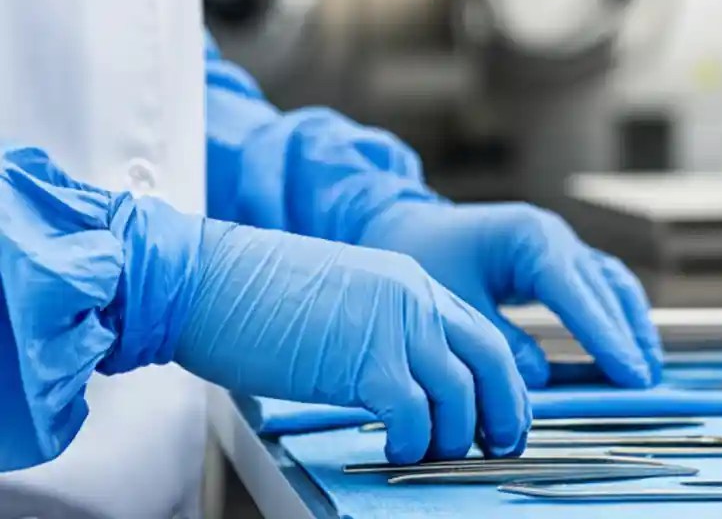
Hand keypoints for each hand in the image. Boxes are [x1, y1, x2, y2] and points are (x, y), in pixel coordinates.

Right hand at [175, 221, 530, 462]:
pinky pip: (414, 414)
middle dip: (504, 410)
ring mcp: (391, 327)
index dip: (500, 380)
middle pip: (489, 359)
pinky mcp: (363, 360)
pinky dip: (414, 442)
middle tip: (499, 445)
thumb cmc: (254, 297)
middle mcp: (411, 299)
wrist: (202, 279)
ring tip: (434, 455)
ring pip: (459, 392)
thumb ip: (383, 331)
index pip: (479, 332)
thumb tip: (406, 382)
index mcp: (408, 283)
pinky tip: (398, 451)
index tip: (501, 414)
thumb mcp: (342, 301)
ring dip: (453, 435)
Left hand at [358, 201, 662, 388]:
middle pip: (604, 288)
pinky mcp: (559, 258)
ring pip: (612, 284)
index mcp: (530, 238)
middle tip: (644, 382)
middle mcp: (554, 235)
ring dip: (632, 326)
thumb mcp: (456, 303)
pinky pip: (600, 286)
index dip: (605, 337)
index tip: (629, 373)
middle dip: (626, 336)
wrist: (407, 225)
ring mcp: (561, 243)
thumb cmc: (427, 258)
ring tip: (646, 370)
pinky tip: (626, 348)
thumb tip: (540, 377)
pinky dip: (616, 316)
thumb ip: (500, 342)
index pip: (577, 293)